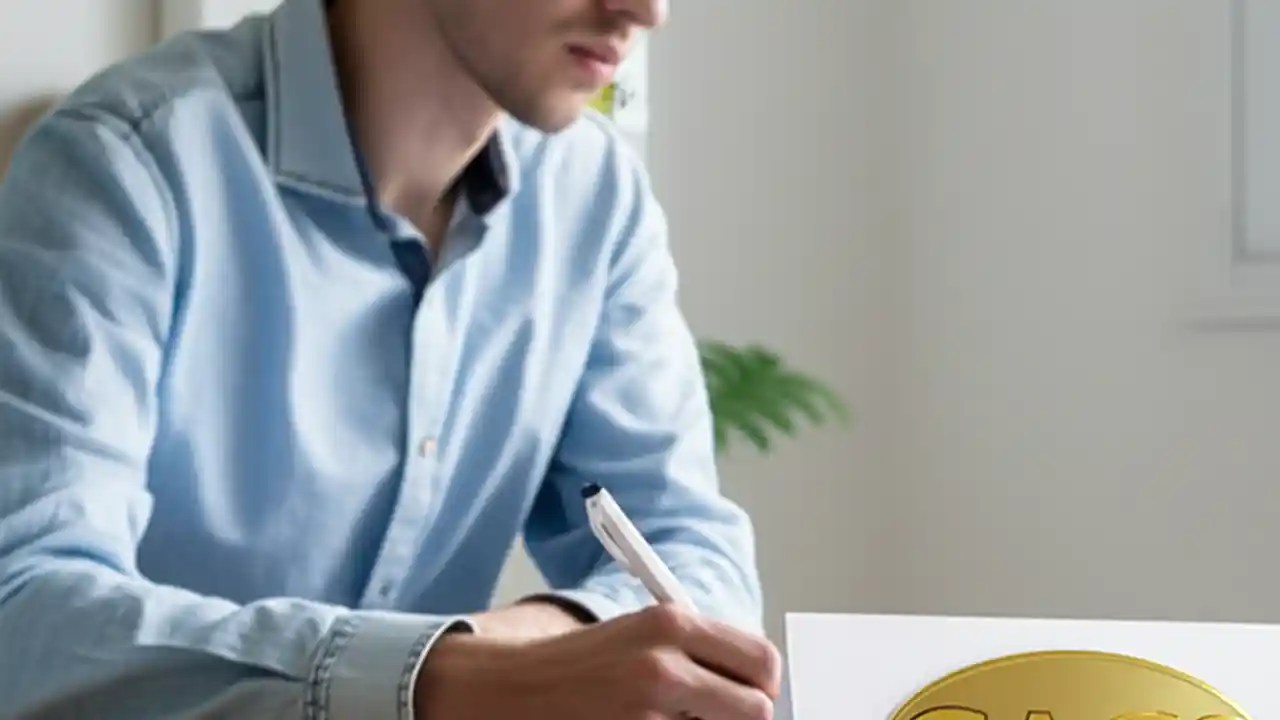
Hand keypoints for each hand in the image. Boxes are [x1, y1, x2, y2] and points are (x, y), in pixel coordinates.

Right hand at [416, 604, 781, 719]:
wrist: (511, 690)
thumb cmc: (582, 665)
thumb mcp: (642, 635)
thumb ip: (698, 651)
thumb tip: (760, 685)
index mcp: (671, 623)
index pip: (762, 660)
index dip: (762, 686)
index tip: (748, 696)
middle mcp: (663, 665)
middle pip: (756, 709)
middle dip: (740, 718)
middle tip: (711, 717)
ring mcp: (646, 713)